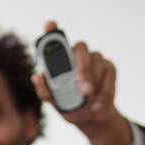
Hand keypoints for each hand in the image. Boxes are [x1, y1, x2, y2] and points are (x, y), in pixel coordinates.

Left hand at [31, 20, 130, 144]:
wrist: (93, 119)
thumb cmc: (73, 108)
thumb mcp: (57, 104)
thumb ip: (46, 92)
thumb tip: (35, 77)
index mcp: (62, 61)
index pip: (55, 39)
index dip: (52, 30)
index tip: (49, 25)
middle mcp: (78, 55)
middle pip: (81, 48)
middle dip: (84, 69)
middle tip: (85, 91)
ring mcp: (95, 59)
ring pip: (97, 64)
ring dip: (95, 86)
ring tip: (90, 104)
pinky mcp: (109, 67)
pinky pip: (108, 75)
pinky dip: (105, 92)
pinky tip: (99, 104)